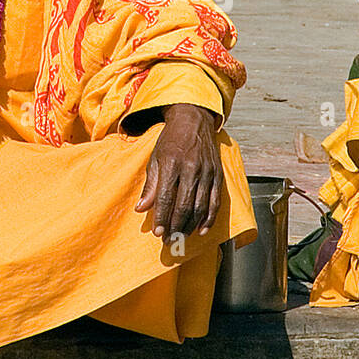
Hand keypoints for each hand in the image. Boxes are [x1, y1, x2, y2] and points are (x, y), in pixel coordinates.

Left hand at [134, 103, 222, 240]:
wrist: (194, 119)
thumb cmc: (171, 140)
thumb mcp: (155, 158)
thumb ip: (150, 184)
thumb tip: (141, 208)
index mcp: (172, 163)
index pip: (165, 197)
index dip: (161, 217)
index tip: (158, 233)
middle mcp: (191, 168)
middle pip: (184, 205)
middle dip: (175, 226)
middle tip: (169, 239)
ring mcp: (207, 172)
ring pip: (200, 206)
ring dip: (190, 225)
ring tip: (181, 236)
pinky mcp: (217, 174)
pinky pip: (215, 201)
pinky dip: (209, 218)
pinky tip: (202, 229)